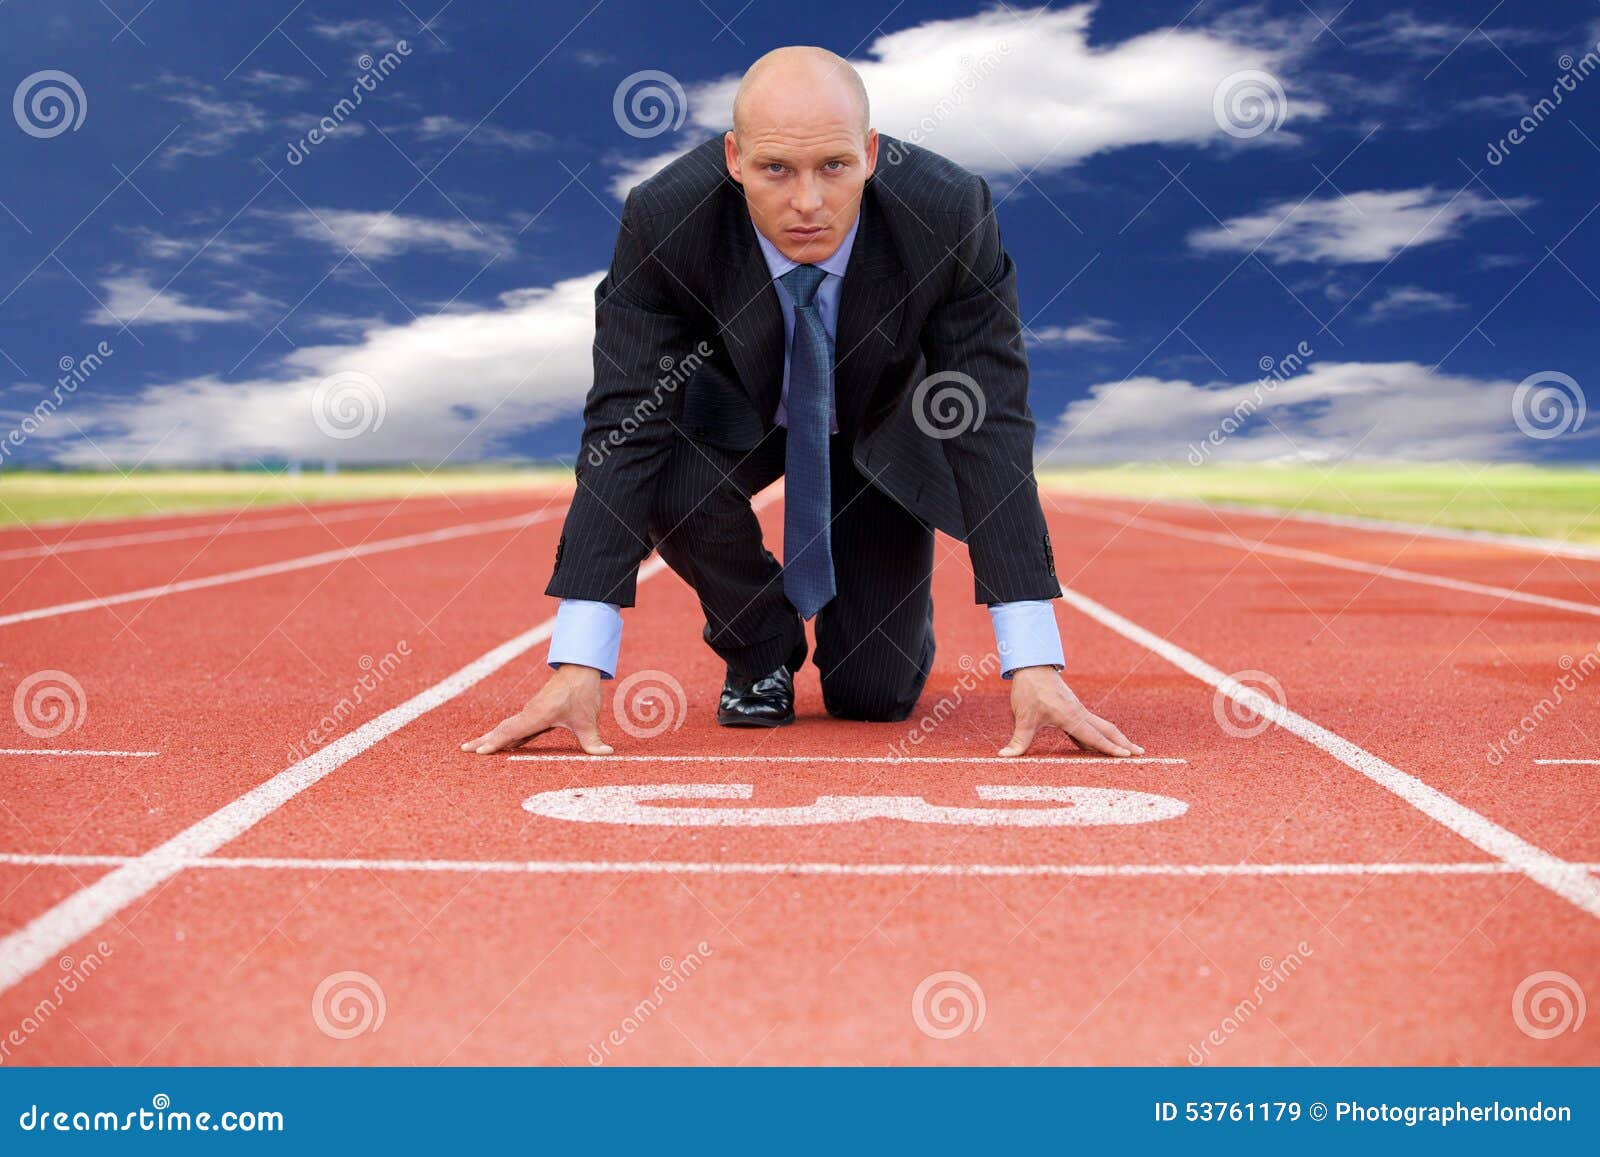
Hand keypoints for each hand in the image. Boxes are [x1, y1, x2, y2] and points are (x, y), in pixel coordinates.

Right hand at [460, 664, 613, 754]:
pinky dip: (505, 734)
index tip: (479, 751)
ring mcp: (531, 713)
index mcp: (537, 715)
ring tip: (475, 748)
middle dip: (484, 740)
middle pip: (503, 729)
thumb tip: (606, 753)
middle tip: (464, 750)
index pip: (512, 731)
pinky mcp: (536, 713)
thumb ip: (593, 740)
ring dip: (491, 737)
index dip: (496, 742)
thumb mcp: (588, 719)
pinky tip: (503, 743)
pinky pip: (517, 726)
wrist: (580, 668)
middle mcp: (530, 714)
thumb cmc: (581, 692)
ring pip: (507, 727)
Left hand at [999, 666, 1142, 757]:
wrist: (1032, 665)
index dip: (1110, 748)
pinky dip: (1100, 735)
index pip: (1094, 736)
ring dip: (1116, 738)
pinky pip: (1090, 725)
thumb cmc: (1029, 690)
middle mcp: (1079, 714)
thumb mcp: (1023, 717)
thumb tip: (1004, 757)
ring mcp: (1078, 710)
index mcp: (1071, 717)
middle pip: (1107, 730)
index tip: (1127, 756)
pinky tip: (1098, 745)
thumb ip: (1018, 740)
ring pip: (1102, 726)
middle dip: (1124, 742)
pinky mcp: (1073, 709)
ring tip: (1129, 750)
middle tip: (1140, 753)